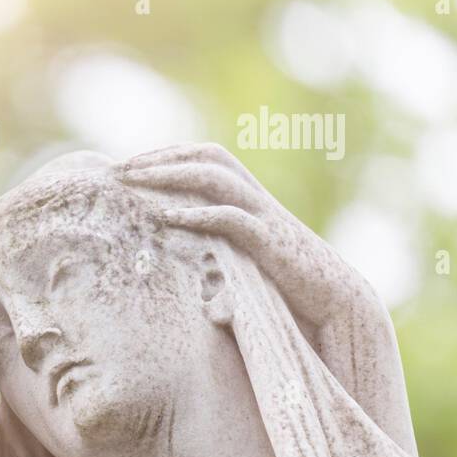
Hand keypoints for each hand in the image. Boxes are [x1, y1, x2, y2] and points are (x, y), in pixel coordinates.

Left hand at [118, 142, 373, 329]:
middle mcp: (256, 199)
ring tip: (134, 183)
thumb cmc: (289, 286)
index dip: (167, 155)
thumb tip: (176, 254)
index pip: (205, 158)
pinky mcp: (269, 243)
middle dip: (162, 157)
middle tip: (120, 168)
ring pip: (215, 178)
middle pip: (208, 156)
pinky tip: (165, 217)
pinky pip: (230, 218)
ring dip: (170, 175)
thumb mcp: (245, 258)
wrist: (336, 302)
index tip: (129, 165)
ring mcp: (264, 217)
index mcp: (250, 199)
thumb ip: (216, 244)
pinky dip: (196, 214)